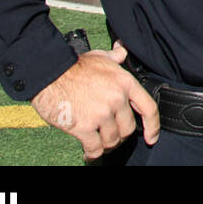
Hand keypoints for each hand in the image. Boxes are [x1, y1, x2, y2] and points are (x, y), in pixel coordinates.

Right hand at [30, 40, 159, 159]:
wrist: (49, 73)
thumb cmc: (73, 65)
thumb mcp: (100, 57)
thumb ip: (115, 57)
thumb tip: (122, 50)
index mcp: (125, 83)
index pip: (149, 108)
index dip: (153, 126)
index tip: (151, 138)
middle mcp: (116, 99)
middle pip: (128, 129)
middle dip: (120, 134)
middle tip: (109, 134)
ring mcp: (101, 113)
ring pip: (112, 140)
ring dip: (106, 144)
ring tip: (98, 141)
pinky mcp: (84, 127)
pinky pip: (95, 148)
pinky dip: (92, 153)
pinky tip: (88, 152)